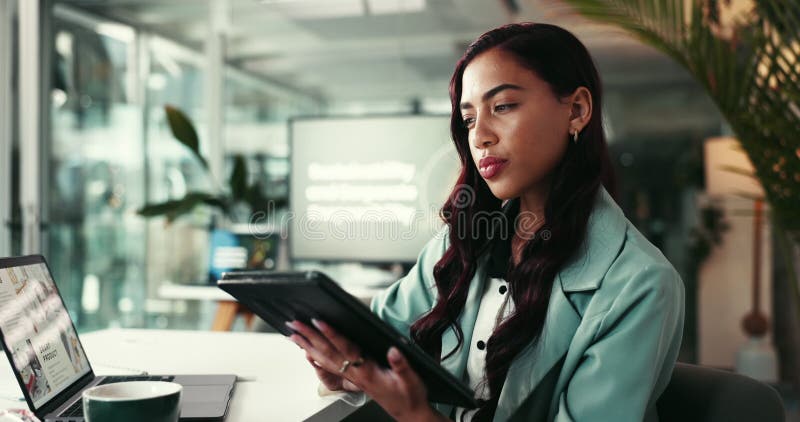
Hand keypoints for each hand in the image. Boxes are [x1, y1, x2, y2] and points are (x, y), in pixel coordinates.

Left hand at [287, 319, 444, 421]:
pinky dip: (316, 359)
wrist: (409, 413)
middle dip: (310, 337)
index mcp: (367, 372)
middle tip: (295, 324)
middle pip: (328, 353)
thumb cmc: (409, 397)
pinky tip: (308, 354)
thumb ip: (401, 365)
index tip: (318, 322)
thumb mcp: (411, 380)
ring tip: (294, 335)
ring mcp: (353, 378)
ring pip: (325, 360)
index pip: (345, 349)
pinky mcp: (353, 379)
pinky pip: (330, 367)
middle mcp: (356, 375)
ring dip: (308, 346)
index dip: (331, 334)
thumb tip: (393, 350)